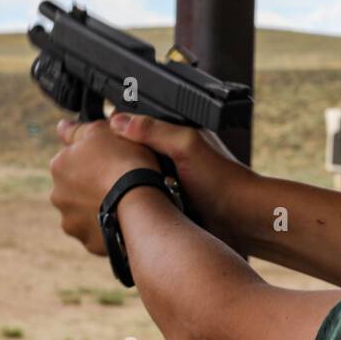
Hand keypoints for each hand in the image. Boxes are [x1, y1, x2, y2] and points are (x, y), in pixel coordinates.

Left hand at [49, 118, 159, 254]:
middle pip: (76, 186)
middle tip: (119, 181)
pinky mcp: (88, 241)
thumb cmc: (126, 164)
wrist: (141, 204)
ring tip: (124, 202)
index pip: (73, 157)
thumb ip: (78, 129)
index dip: (94, 157)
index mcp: (59, 165)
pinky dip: (108, 225)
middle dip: (93, 184)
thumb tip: (62, 126)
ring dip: (99, 205)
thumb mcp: (104, 131)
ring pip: (85, 210)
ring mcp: (72, 220)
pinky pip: (98, 231)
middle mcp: (58, 194)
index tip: (112, 160)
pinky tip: (124, 218)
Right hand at [108, 112, 256, 247]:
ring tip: (114, 186)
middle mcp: (174, 153)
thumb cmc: (223, 179)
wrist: (240, 218)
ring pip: (139, 176)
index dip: (119, 133)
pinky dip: (140, 199)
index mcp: (178, 133)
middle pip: (135, 152)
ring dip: (130, 182)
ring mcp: (173, 177)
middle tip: (104, 168)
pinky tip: (132, 204)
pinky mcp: (172, 199)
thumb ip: (155, 131)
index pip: (139, 126)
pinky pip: (148, 196)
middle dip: (122, 159)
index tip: (100, 142)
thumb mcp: (186, 146)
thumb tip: (119, 121)